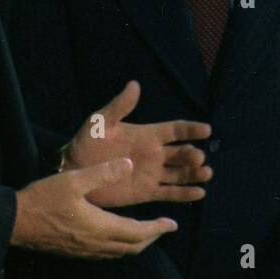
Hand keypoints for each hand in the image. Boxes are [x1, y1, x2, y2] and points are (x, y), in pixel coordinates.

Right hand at [11, 158, 177, 258]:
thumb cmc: (43, 199)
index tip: (173, 223)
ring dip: (137, 242)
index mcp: (100, 226)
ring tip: (145, 230)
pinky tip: (116, 234)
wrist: (15, 222)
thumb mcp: (74, 179)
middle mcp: (96, 244)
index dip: (158, 228)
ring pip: (120, 252)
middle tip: (164, 227)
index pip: (138, 232)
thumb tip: (129, 164)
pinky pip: (106, 252)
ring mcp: (85, 251)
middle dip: (151, 237)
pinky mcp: (75, 251)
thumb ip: (103, 173)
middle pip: (132, 246)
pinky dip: (120, 245)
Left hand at [66, 81, 211, 208]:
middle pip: (180, 153)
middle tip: (198, 158)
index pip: (175, 130)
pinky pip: (169, 193)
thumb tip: (134, 84)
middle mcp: (153, 154)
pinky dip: (184, 194)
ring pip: (179, 174)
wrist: (73, 169)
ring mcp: (151, 174)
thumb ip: (119, 106)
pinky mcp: (146, 192)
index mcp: (146, 135)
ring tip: (205, 174)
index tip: (206, 130)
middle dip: (192, 154)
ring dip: (194, 174)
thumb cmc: (86, 141)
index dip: (191, 129)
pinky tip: (199, 193)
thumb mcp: (101, 121)